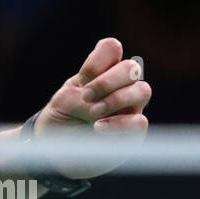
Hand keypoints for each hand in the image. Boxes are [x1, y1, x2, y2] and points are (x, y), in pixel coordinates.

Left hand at [33, 37, 151, 179]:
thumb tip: (105, 91)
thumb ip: (85, 90)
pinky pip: (140, 121)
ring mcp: (129, 109)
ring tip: (93, 112)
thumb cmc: (61, 119)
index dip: (101, 59)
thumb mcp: (65, 99)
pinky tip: (98, 128)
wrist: (57, 149)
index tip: (85, 77)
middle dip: (108, 80)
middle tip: (86, 96)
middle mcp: (120, 88)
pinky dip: (119, 123)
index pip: (111, 49)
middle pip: (131, 67)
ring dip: (116, 98)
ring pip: (142, 90)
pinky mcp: (133, 133)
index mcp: (101, 73)